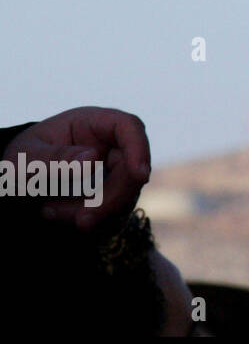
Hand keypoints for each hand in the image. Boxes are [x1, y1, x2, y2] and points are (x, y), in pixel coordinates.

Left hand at [3, 107, 150, 230]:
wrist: (13, 183)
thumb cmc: (18, 162)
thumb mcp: (26, 159)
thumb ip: (56, 159)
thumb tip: (93, 159)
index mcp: (91, 123)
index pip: (128, 127)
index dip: (139, 148)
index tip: (139, 176)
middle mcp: (109, 144)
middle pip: (131, 168)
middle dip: (111, 198)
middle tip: (81, 221)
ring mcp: (112, 168)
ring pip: (125, 193)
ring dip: (95, 211)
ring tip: (50, 212)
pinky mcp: (111, 191)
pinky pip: (114, 209)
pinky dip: (89, 218)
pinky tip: (56, 214)